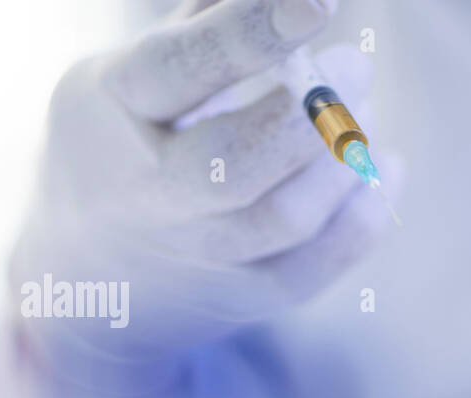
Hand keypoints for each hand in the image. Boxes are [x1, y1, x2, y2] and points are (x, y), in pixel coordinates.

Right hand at [12, 0, 400, 382]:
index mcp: (111, 109)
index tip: (319, 3)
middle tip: (357, 68)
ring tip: (364, 111)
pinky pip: (319, 263)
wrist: (89, 277)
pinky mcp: (246, 295)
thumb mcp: (130, 74)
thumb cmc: (122, 145)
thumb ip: (202, 22)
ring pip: (287, 217)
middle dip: (311, 115)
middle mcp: (151, 193)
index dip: (250, 33)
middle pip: (235, 163)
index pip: (180, 68)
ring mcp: (200, 253)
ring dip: (344, 158)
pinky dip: (363, 213)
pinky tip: (381, 165)